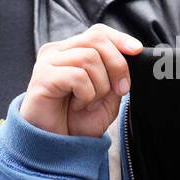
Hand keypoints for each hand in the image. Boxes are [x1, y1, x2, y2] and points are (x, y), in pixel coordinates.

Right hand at [20, 24, 143, 136]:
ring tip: (88, 103)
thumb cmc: (78, 120)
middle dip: (117, 65)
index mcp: (71, 51)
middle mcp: (57, 51)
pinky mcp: (42, 77)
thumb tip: (132, 53)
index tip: (137, 51)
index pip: (98, 32)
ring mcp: (47, 62)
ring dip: (99, 86)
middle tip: (120, 90)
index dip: (120, 39)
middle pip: (96, 40)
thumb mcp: (107, 95)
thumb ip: (116, 73)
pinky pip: (78, 76)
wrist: (57, 146)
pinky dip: (86, 95)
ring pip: (89, 58)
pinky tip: (77, 106)